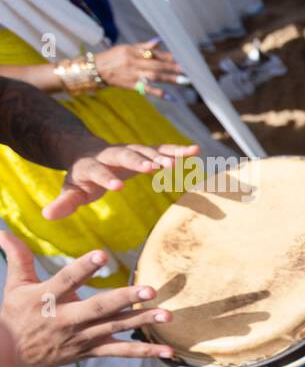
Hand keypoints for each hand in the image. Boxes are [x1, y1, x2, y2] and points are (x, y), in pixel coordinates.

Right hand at [0, 234, 172, 366]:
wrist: (13, 357)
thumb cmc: (17, 315)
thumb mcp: (15, 285)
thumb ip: (18, 257)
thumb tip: (3, 230)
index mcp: (47, 298)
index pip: (67, 279)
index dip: (84, 267)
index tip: (102, 254)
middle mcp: (67, 319)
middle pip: (99, 307)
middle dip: (125, 298)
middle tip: (150, 288)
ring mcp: (81, 337)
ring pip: (115, 329)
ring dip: (142, 321)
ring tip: (167, 314)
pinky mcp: (91, 351)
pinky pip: (121, 352)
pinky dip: (145, 353)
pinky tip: (169, 351)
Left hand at [45, 142, 200, 219]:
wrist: (86, 152)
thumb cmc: (81, 178)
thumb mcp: (71, 191)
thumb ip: (63, 203)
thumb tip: (47, 216)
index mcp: (91, 166)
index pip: (98, 171)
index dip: (107, 177)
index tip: (118, 186)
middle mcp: (112, 154)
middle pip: (125, 155)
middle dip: (140, 160)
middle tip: (154, 167)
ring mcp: (130, 151)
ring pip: (146, 150)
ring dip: (162, 155)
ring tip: (179, 161)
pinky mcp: (144, 152)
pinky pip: (162, 150)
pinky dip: (178, 151)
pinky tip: (195, 151)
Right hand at [93, 41, 183, 97]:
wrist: (96, 70)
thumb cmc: (113, 57)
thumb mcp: (127, 48)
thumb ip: (144, 46)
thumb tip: (159, 41)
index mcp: (133, 51)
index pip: (153, 53)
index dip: (168, 56)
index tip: (181, 57)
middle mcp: (134, 62)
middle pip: (156, 65)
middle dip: (173, 67)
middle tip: (188, 70)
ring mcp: (133, 75)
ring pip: (154, 76)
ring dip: (170, 79)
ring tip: (184, 81)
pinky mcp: (131, 85)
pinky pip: (146, 90)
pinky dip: (158, 93)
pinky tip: (171, 97)